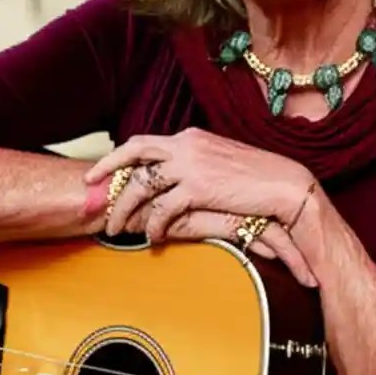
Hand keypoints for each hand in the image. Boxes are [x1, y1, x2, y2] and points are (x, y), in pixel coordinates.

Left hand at [84, 128, 317, 283]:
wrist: (286, 185)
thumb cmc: (259, 177)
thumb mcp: (222, 161)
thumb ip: (198, 163)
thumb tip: (180, 176)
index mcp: (191, 137)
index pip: (147, 142)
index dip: (122, 156)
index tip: (104, 170)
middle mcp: (186, 145)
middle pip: (134, 151)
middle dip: (107, 167)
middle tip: (89, 186)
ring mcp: (191, 164)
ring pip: (142, 184)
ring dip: (125, 208)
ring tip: (116, 228)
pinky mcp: (198, 187)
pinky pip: (164, 208)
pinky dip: (154, 225)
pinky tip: (154, 237)